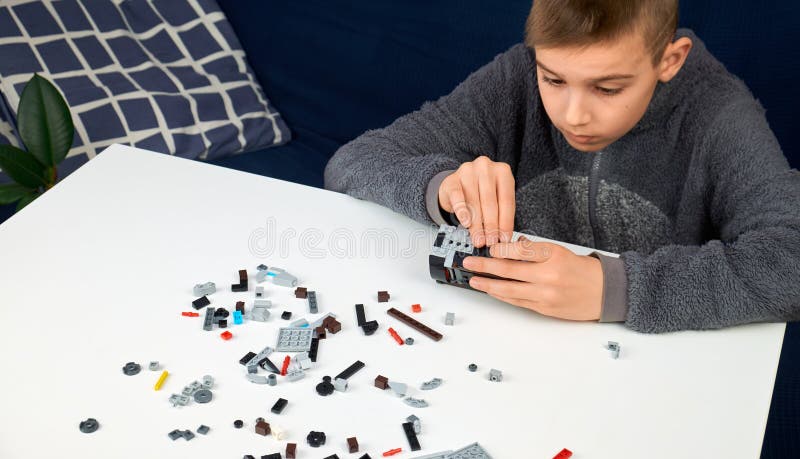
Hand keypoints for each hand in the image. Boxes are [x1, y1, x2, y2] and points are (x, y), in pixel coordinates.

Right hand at [438, 156, 514, 246]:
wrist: (456, 184)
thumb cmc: (479, 192)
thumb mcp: (496, 197)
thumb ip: (500, 212)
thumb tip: (502, 236)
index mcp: (502, 171)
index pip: (507, 200)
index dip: (506, 221)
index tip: (505, 238)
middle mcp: (486, 168)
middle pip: (490, 202)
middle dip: (491, 225)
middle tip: (491, 241)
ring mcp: (468, 171)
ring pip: (474, 202)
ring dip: (477, 225)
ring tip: (479, 239)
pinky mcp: (452, 180)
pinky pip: (458, 198)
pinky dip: (462, 212)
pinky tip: (466, 223)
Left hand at [462, 239, 603, 320]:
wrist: (605, 292)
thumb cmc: (581, 270)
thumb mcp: (559, 251)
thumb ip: (533, 250)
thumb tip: (507, 247)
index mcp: (553, 255)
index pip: (519, 250)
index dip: (499, 250)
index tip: (487, 248)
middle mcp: (548, 275)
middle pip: (509, 270)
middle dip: (485, 266)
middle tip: (469, 263)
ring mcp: (546, 294)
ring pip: (509, 289)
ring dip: (488, 284)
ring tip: (474, 280)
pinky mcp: (545, 308)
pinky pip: (518, 301)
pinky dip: (502, 295)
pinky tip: (491, 290)